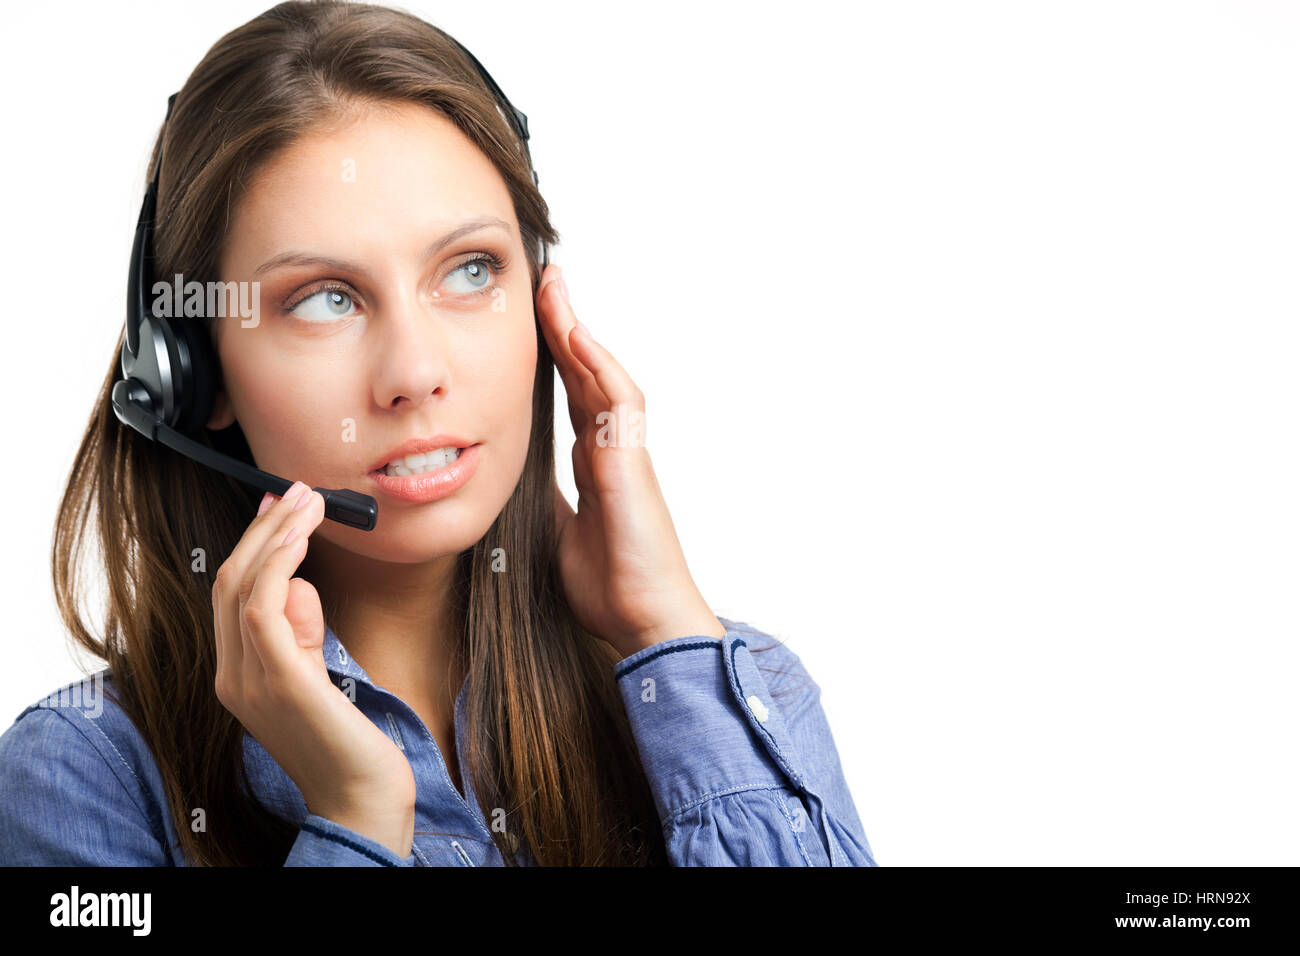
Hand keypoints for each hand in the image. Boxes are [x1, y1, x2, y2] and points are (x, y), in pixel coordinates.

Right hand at [211, 481, 415, 857]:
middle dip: (264, 528)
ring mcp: (249, 681)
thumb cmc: (348, 741)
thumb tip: (300, 585)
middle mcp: (231, 677)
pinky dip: (280, 565)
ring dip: (276, 535)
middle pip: (230, 582)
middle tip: (297, 491)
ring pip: (243, 586)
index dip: (254, 545)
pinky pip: (264, 608)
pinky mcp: (280, 682)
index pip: (231, 595)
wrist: (360, 799)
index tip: (281, 508)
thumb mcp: (319, 676)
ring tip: (307, 501)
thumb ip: (302, 634)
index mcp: (237, 675)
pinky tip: (302, 538)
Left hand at [535, 265, 725, 659]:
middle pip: (586, 372)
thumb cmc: (610, 586)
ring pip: (603, 375)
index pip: (571, 396)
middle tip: (542, 281)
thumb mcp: (553, 534)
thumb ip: (538, 501)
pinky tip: (576, 337)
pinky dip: (598, 366)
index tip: (532, 324)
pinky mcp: (632, 465)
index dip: (553, 359)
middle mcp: (612, 449)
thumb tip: (500, 480)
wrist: (646, 621)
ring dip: (578, 330)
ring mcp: (626, 453)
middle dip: (563, 326)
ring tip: (554, 289)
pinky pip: (618, 403)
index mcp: (595, 464)